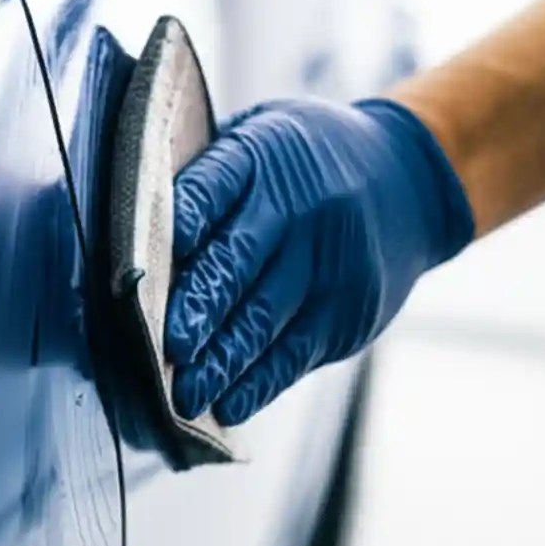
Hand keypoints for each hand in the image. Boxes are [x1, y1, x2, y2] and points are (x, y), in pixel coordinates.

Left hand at [166, 98, 474, 425]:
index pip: (209, 190)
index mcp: (257, 159)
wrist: (409, 180)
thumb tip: (135, 239)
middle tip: (169, 347)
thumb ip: (206, 182)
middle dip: (198, 309)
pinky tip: (228, 406)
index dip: (178, 226)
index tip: (145, 262)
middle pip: (236, 262)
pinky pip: (295, 354)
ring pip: (263, 319)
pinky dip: (258, 384)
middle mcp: (296, 209)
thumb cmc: (299, 166)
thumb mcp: (258, 140)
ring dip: (220, 362)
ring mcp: (327, 264)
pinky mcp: (347, 312)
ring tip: (186, 394)